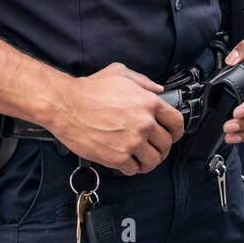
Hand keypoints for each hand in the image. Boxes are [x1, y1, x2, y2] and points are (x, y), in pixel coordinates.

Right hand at [50, 63, 183, 175]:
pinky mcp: (118, 157)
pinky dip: (132, 168)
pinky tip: (126, 163)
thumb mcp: (120, 73)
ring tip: (142, 160)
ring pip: (153, 160)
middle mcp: (145, 123)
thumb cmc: (90, 89)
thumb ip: (143, 81)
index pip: (177, 122)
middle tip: (154, 150)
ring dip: (149, 162)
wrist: (67, 105)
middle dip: (162, 149)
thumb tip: (158, 89)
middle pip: (166, 144)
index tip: (172, 136)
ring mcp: (132, 141)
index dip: (177, 132)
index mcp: (149, 103)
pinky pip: (134, 169)